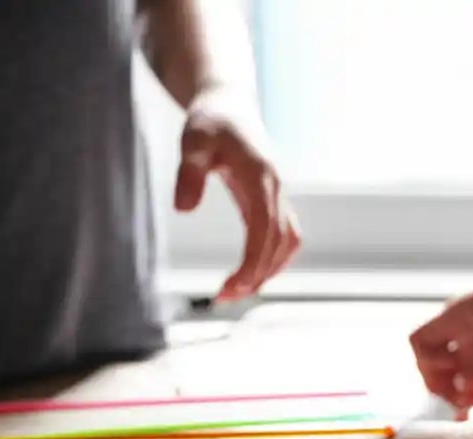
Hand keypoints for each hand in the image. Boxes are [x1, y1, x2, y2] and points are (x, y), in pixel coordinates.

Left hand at [174, 87, 300, 301]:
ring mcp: (279, 195)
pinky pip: (284, 236)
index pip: (264, 229)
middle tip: (223, 298)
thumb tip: (184, 209)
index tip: (230, 287)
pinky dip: (273, 259)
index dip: (252, 262)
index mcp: (261, 176)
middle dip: (256, 274)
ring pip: (288, 242)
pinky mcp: (274, 201)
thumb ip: (188, 173)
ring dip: (268, 270)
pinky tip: (250, 275)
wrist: (229, 106)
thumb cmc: (210, 123)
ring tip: (235, 292)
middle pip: (279, 243)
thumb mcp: (192, 141)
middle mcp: (276, 189)